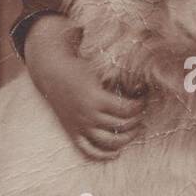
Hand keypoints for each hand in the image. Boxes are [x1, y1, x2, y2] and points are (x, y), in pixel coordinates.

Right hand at [23, 14, 146, 160]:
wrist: (51, 70)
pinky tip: (117, 151)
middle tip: (142, 110)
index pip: (128, 109)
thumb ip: (120, 56)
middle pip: (123, 126)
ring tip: (135, 128)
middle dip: (137, 119)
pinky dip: (104, 155)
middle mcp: (88, 115)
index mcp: (95, 97)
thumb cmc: (80, 61)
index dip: (142, 104)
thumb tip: (144, 40)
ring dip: (127, 138)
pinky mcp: (73, 132)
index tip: (145, 95)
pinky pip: (89, 151)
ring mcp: (80, 126)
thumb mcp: (99, 58)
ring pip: (110, 142)